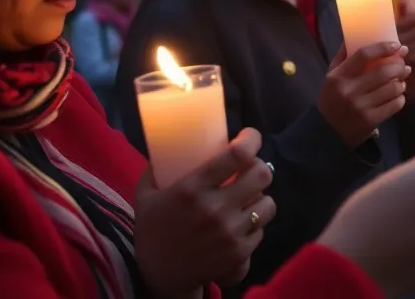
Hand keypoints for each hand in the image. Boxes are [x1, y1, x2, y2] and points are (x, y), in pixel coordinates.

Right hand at [135, 128, 275, 291]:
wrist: (158, 277)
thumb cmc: (152, 232)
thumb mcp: (146, 197)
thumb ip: (155, 171)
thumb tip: (165, 147)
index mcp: (192, 189)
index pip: (237, 155)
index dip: (251, 140)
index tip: (250, 137)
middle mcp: (214, 208)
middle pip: (262, 175)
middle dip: (259, 168)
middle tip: (250, 171)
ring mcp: (229, 232)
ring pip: (268, 203)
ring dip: (260, 198)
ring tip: (248, 199)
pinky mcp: (239, 253)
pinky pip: (261, 230)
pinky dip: (254, 225)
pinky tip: (242, 224)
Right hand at [319, 41, 409, 146]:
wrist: (327, 132)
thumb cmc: (332, 99)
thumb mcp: (331, 76)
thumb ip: (343, 57)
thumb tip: (355, 35)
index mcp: (338, 76)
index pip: (364, 55)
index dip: (383, 47)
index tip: (397, 46)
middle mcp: (349, 91)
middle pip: (383, 72)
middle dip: (399, 66)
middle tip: (404, 64)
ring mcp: (361, 107)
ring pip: (392, 88)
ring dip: (401, 82)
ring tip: (401, 80)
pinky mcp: (371, 121)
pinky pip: (395, 105)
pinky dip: (400, 98)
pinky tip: (397, 95)